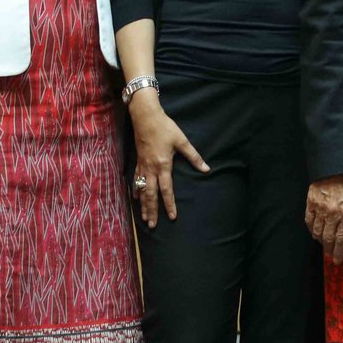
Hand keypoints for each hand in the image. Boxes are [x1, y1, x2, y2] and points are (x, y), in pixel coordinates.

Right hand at [129, 90, 208, 227]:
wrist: (145, 117)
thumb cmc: (165, 128)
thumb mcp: (182, 141)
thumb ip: (194, 157)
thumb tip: (206, 169)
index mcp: (163, 165)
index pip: (167, 190)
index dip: (170, 205)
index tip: (172, 217)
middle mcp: (151, 169)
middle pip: (151, 195)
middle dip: (152, 211)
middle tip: (153, 226)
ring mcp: (143, 166)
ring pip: (142, 190)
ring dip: (143, 205)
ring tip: (144, 218)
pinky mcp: (138, 162)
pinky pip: (136, 180)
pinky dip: (136, 191)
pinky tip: (135, 198)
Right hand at [304, 175, 342, 264]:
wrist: (335, 168)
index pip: (342, 239)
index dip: (339, 252)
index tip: (337, 261)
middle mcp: (332, 213)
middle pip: (328, 238)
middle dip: (329, 250)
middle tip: (329, 256)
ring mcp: (320, 208)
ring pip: (318, 232)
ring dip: (320, 241)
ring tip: (324, 245)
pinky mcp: (310, 203)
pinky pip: (309, 221)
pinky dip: (311, 230)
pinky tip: (315, 233)